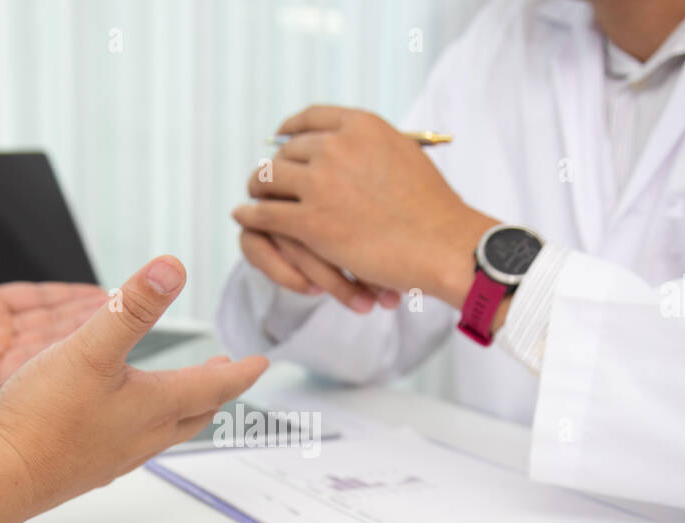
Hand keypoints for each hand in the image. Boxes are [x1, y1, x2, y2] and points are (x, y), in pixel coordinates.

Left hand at [0, 200, 108, 410]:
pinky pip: (24, 366)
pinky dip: (51, 360)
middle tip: (127, 305)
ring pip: (46, 344)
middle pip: (51, 319)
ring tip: (115, 328)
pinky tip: (78, 353)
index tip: (101, 288)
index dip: (69, 292)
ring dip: (79, 336)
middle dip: (88, 313)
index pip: (38, 296)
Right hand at [0, 254, 267, 518]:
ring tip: (179, 393)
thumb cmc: (44, 417)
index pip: (213, 387)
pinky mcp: (89, 468)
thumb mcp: (91, 348)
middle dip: (214, 390)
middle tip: (226, 372)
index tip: (261, 363)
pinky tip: (121, 420)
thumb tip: (173, 267)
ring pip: (165, 431)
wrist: (1, 477)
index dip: (241, 372)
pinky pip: (131, 445)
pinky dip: (144, 426)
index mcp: (153, 406)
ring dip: (181, 409)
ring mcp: (116, 457)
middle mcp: (143, 437)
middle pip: (195, 412)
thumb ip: (133, 308)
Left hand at [233, 105, 496, 307]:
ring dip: (257, 189)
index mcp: (361, 125)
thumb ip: (372, 146)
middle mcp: (336, 147)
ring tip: (254, 197)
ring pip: (268, 179)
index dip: (290, 128)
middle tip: (269, 179)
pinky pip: (265, 214)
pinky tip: (243, 216)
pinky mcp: (310, 221)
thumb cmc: (432, 208)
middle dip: (276, 166)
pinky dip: (250, 214)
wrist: (442, 244)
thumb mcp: (405, 154)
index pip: (312, 118)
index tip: (280, 137)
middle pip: (287, 151)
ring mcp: (320, 183)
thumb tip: (351, 144)